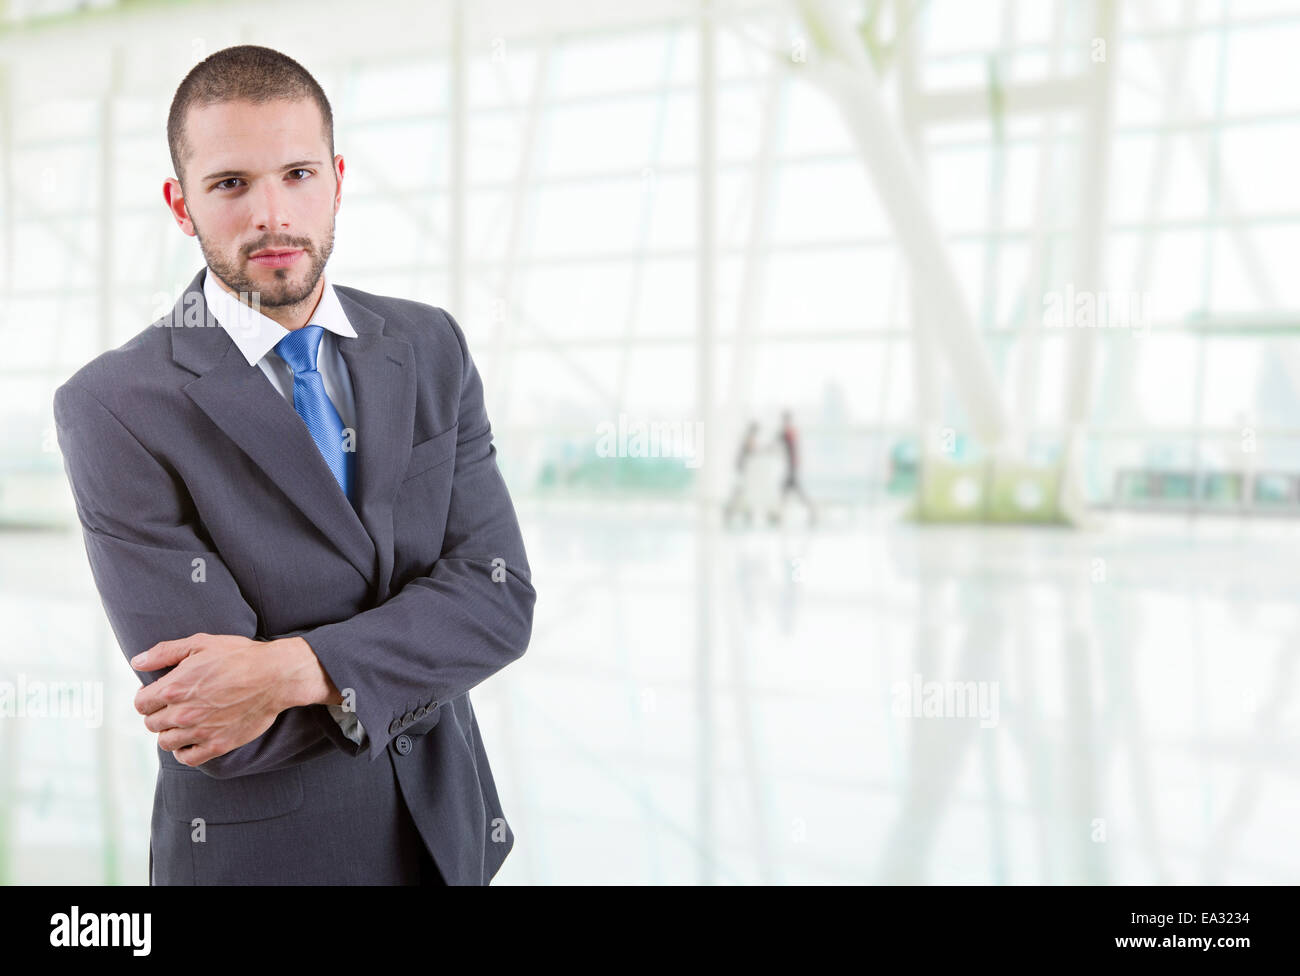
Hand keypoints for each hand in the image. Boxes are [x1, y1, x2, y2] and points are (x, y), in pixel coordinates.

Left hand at [130, 633, 303, 766]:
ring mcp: (200, 731)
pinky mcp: (217, 745)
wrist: (275, 676)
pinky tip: (191, 739)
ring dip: (170, 732)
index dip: (147, 697)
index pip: (141, 703)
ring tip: (183, 722)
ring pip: (166, 742)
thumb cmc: (240, 655)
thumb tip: (137, 661)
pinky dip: (184, 751)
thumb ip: (164, 652)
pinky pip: (187, 758)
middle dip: (158, 714)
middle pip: (151, 724)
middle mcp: (183, 713)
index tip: (158, 693)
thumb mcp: (201, 643)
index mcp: (174, 688)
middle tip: (174, 705)